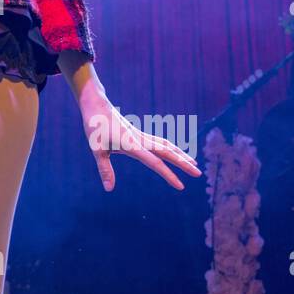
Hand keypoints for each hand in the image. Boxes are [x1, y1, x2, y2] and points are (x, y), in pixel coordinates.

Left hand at [77, 89, 201, 191]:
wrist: (96, 104)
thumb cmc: (94, 127)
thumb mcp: (96, 149)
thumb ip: (105, 169)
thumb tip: (109, 189)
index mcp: (132, 145)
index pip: (155, 163)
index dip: (169, 175)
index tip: (181, 186)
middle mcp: (140, 139)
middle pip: (167, 152)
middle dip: (183, 164)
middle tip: (199, 173)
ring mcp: (140, 135)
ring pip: (165, 145)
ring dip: (180, 154)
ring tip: (193, 163)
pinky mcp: (137, 133)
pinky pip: (159, 141)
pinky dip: (170, 147)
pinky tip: (174, 152)